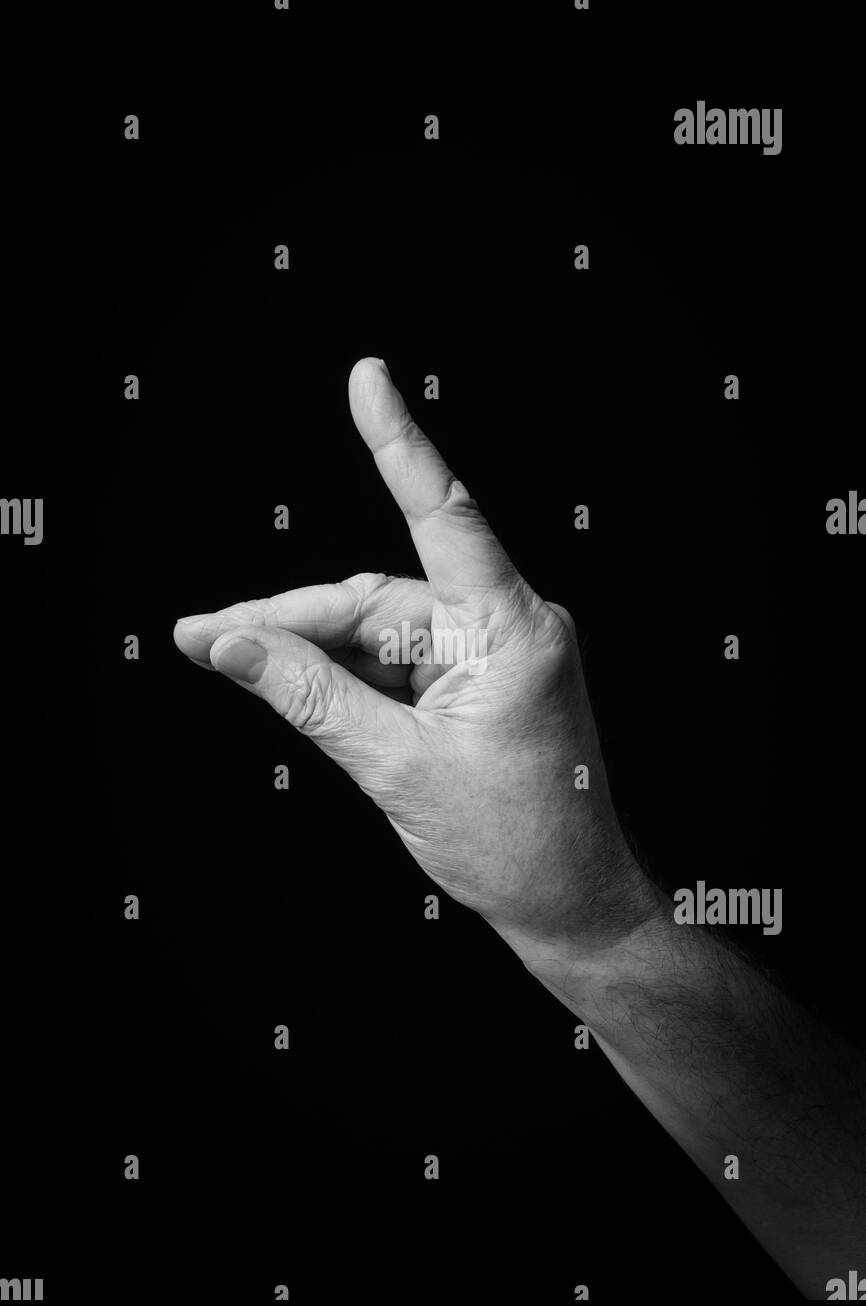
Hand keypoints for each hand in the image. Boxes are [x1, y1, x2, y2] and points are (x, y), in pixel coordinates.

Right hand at [173, 358, 657, 968]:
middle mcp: (507, 627)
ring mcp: (494, 652)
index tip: (368, 379)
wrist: (570, 904)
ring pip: (379, 629)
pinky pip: (398, 658)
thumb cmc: (512, 843)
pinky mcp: (479, 679)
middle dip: (288, 619)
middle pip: (378, 597)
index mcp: (510, 633)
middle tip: (202, 636)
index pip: (445, 517)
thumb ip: (310, 698)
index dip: (397, 445)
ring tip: (228, 661)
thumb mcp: (396, 769)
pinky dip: (346, 674)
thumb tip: (229, 646)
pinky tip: (293, 688)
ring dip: (309, 650)